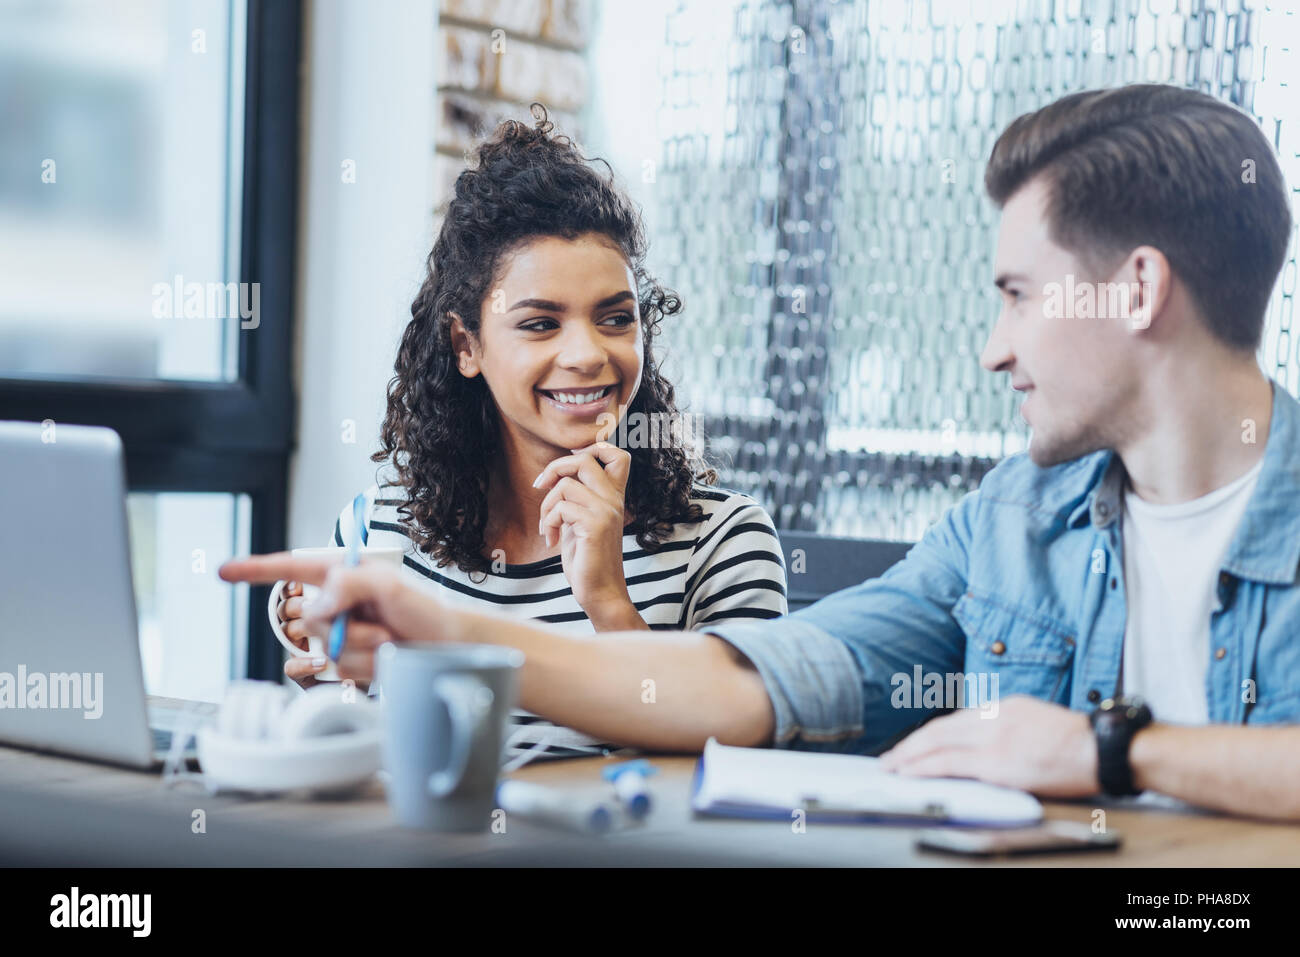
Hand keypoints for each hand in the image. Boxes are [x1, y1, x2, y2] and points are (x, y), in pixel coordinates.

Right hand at [221, 556, 455, 683]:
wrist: (448, 649)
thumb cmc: (424, 609)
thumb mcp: (388, 584)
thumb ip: (347, 584)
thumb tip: (317, 605)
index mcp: (341, 576)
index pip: (290, 570)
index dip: (255, 570)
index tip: (225, 571)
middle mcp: (337, 605)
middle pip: (310, 621)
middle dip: (348, 628)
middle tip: (383, 625)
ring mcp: (342, 636)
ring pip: (325, 650)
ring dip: (362, 648)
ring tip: (390, 640)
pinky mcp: (350, 663)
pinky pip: (339, 671)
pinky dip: (365, 667)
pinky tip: (386, 659)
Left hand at [533, 442, 641, 628]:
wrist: (601, 592)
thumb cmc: (587, 559)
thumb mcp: (581, 522)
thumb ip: (577, 499)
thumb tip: (554, 476)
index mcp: (614, 497)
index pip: (618, 455)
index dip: (594, 447)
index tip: (569, 465)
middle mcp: (614, 500)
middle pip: (585, 459)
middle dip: (555, 468)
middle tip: (541, 487)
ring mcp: (606, 512)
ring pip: (566, 484)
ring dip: (546, 506)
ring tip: (548, 527)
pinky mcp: (595, 526)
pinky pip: (561, 508)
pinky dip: (549, 523)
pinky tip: (552, 541)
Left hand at [877, 695, 1099, 797]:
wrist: (1106, 748)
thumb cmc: (1082, 745)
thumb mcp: (1039, 723)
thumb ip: (1011, 730)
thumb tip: (991, 748)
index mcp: (1005, 708)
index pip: (958, 721)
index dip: (932, 735)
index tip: (916, 745)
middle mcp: (994, 717)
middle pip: (940, 729)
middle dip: (912, 745)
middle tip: (891, 757)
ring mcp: (994, 739)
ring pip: (938, 744)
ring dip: (910, 756)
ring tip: (892, 767)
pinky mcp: (997, 762)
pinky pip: (949, 764)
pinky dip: (924, 767)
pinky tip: (910, 773)